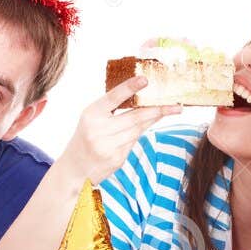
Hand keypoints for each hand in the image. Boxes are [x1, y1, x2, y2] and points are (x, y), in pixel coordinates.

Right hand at [56, 77, 179, 184]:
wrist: (74, 170)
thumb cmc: (85, 138)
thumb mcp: (91, 119)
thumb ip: (111, 109)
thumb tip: (141, 97)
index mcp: (91, 114)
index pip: (113, 98)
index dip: (129, 87)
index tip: (145, 79)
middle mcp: (99, 130)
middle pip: (135, 117)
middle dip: (158, 110)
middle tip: (176, 106)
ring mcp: (108, 146)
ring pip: (138, 129)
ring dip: (152, 120)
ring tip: (167, 111)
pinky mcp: (117, 159)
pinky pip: (134, 142)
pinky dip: (139, 134)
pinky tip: (138, 131)